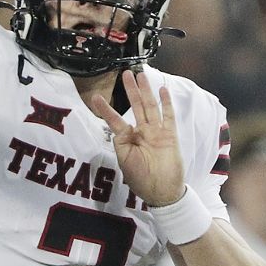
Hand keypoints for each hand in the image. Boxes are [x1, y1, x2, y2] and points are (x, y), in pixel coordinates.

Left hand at [91, 70, 184, 206]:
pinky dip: (166, 103)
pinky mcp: (170, 135)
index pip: (115, 120)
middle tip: (125, 74)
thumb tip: (119, 129)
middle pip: (136, 106)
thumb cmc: (141, 179)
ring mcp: (157, 132)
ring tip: (140, 75)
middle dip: (130, 90)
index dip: (106, 109)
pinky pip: (168, 116)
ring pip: (150, 107)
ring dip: (145, 91)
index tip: (95, 97)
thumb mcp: (124, 161)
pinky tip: (162, 90)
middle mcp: (143, 132)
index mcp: (129, 139)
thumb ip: (121, 142)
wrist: (162, 191)